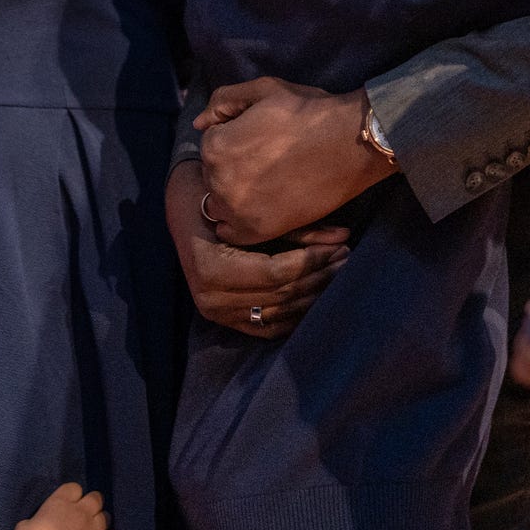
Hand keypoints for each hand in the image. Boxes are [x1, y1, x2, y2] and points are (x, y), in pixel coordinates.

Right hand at [13, 482, 111, 529]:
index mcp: (61, 502)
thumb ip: (39, 520)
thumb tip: (41, 525)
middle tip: (84, 513)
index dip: (71, 495)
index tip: (67, 504)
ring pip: (106, 518)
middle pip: (96, 498)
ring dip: (100, 521)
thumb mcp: (25, 526)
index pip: (74, 488)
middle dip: (92, 503)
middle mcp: (81, 512)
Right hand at [166, 160, 349, 338]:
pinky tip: (317, 297)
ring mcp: (217, 314)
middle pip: (279, 294)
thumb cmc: (216, 202)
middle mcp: (211, 299)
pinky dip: (296, 315)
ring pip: (279, 313)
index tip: (341, 247)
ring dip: (313, 295)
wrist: (183, 213)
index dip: (312, 262)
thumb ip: (297, 228)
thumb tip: (343, 237)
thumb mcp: (251, 211)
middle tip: (346, 257)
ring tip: (338, 272)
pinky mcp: (224, 321)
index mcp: (211, 269)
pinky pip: (268, 327)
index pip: (275, 272)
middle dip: (319, 276)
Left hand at [195, 78, 393, 244]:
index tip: (260, 139)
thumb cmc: (308, 113)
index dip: (234, 139)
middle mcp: (219, 180)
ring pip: (220, 203)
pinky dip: (239, 222)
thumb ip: (223, 101)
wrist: (350, 144)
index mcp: (215, 145)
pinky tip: (259, 207)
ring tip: (266, 183)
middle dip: (232, 168)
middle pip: (213, 176)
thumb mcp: (263, 90)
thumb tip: (200, 123)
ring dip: (234, 195)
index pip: (211, 145)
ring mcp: (237, 209)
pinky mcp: (258, 231)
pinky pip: (231, 232)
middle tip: (266, 161)